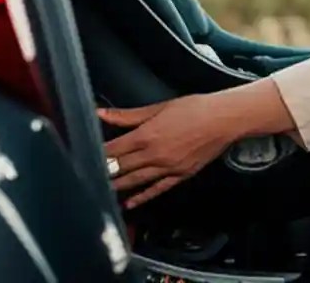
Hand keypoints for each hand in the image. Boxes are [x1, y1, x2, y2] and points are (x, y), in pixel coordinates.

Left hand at [98, 94, 238, 208]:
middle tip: (88, 177)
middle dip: (103, 172)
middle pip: (121, 168)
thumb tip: (103, 113)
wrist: (223, 120)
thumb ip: (128, 115)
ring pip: (135, 181)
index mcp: (146, 135)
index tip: (85, 156)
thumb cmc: (195, 109)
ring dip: (117, 187)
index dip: (98, 154)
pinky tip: (130, 202)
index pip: (114, 149)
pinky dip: (142, 197)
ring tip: (101, 191)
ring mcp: (167, 168)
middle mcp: (154, 154)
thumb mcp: (158, 107)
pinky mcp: (180, 175)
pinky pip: (157, 189)